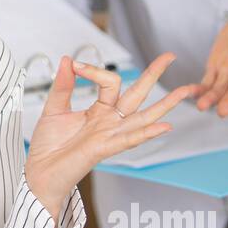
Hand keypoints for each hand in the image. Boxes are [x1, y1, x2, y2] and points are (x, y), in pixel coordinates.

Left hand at [25, 52, 197, 218]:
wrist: (40, 171)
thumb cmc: (49, 146)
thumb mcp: (54, 109)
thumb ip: (63, 86)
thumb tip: (67, 60)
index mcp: (99, 110)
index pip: (110, 82)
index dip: (95, 70)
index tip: (76, 66)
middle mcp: (110, 121)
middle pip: (138, 94)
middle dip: (154, 75)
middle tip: (169, 56)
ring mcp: (110, 134)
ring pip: (143, 117)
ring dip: (166, 104)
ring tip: (186, 90)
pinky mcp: (104, 148)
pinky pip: (129, 139)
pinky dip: (147, 133)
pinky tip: (164, 126)